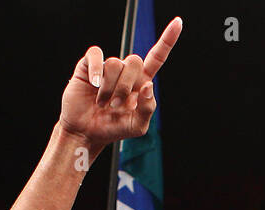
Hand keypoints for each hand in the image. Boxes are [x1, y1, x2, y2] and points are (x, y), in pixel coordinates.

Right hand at [59, 17, 180, 150]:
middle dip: (126, 86)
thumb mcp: (137, 126)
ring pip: (115, 63)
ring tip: (102, 102)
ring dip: (109, 87)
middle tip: (115, 105)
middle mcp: (125, 72)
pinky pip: (97, 55)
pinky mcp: (89, 66)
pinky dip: (97, 70)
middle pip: (134, 61)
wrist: (86, 132)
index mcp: (141, 83)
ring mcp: (107, 68)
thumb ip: (148, 109)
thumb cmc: (112, 128)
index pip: (157, 57)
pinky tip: (94, 85)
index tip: (178, 22)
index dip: (167, 40)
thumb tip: (148, 85)